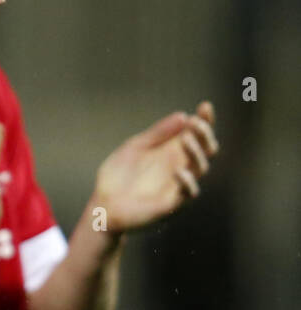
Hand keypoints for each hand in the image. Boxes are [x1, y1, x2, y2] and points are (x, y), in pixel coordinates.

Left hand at [92, 101, 218, 232]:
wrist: (103, 204)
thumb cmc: (119, 175)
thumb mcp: (135, 147)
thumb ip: (157, 133)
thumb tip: (183, 116)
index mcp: (171, 151)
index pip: (195, 134)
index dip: (204, 120)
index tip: (205, 106)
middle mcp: (180, 165)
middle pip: (205, 149)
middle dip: (205, 135)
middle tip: (197, 123)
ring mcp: (178, 184)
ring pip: (200, 168)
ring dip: (196, 153)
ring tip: (186, 139)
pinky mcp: (173, 202)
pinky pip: (189, 192)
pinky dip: (187, 181)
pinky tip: (179, 171)